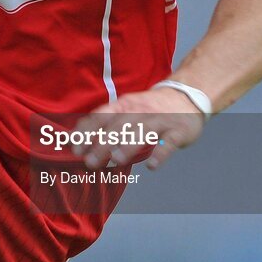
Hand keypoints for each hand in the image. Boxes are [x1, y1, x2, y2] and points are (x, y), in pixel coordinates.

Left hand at [71, 86, 206, 171]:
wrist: (186, 95)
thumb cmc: (149, 107)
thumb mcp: (127, 107)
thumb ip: (106, 121)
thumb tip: (77, 136)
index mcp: (125, 104)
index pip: (103, 116)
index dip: (88, 131)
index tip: (75, 147)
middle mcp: (141, 110)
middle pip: (120, 126)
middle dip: (104, 143)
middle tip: (90, 162)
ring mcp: (160, 120)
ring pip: (143, 132)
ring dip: (129, 145)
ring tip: (117, 160)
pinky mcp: (178, 130)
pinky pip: (169, 142)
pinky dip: (161, 153)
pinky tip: (152, 166)